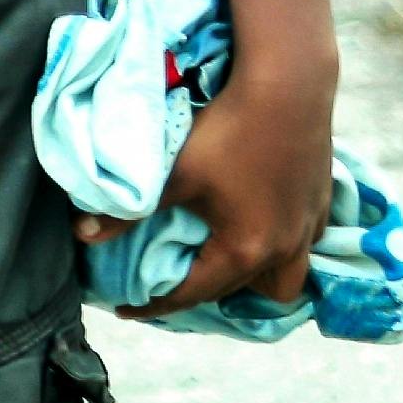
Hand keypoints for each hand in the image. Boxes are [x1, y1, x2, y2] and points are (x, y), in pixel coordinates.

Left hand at [93, 65, 333, 315]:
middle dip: (205, 294)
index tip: (126, 311)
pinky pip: (302, 248)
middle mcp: (284, 251)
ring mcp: (309, 230)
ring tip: (225, 267)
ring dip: (256, 281)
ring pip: (286, 279)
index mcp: (245, 251)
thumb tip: (82, 235)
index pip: (193, 294)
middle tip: (172, 285)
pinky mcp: (321, 206)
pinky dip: (280, 251)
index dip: (155, 306)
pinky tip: (260, 230)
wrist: (288, 91)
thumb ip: (127, 210)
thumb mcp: (172, 174)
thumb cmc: (226, 133)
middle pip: (242, 292)